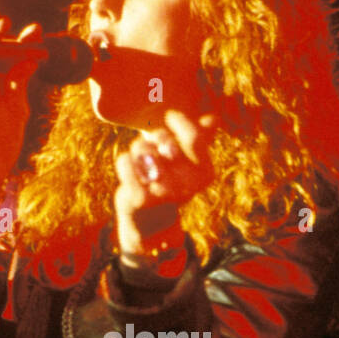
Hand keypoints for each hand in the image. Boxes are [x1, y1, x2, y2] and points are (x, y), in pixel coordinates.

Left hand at [114, 110, 217, 254]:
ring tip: (142, 162)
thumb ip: (200, 139)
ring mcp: (164, 194)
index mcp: (205, 174)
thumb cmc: (169, 180)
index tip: (169, 117)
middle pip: (165, 139)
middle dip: (154, 137)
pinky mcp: (140, 199)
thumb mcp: (187, 160)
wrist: (150, 220)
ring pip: (142, 148)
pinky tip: (131, 173)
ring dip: (138, 149)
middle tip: (153, 147)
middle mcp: (188, 187)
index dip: (179, 121)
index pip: (195, 138)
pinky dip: (124, 162)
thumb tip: (213, 119)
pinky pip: (125, 161)